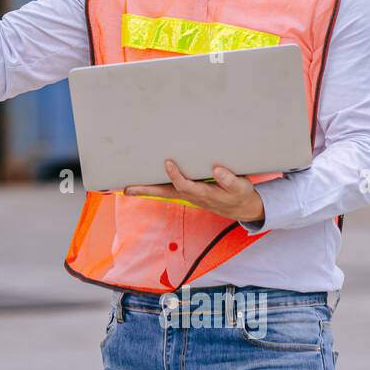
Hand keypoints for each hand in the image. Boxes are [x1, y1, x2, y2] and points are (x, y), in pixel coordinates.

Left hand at [123, 160, 264, 224]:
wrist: (242, 207)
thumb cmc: (240, 195)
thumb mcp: (241, 188)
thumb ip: (230, 180)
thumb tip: (216, 170)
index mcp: (204, 194)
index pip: (184, 186)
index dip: (175, 175)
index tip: (168, 162)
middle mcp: (192, 196)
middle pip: (164, 193)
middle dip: (146, 190)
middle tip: (126, 189)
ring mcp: (188, 195)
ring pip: (163, 192)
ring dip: (146, 189)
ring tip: (127, 186)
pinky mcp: (188, 191)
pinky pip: (168, 189)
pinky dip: (154, 186)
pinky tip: (145, 181)